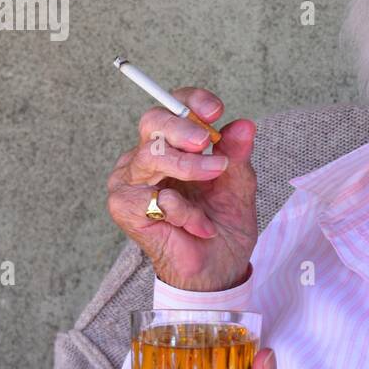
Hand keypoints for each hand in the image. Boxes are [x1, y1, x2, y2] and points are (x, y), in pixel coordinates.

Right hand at [106, 86, 257, 291]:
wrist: (217, 267)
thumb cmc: (222, 222)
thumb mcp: (238, 183)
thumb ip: (237, 154)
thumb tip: (244, 125)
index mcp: (173, 144)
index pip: (173, 107)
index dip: (191, 101)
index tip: (216, 109)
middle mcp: (146, 157)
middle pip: (153, 121)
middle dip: (183, 127)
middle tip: (208, 142)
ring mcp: (131, 180)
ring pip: (151, 155)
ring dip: (189, 167)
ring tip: (215, 177)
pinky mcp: (125, 207)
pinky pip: (154, 198)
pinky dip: (184, 212)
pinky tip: (200, 225)